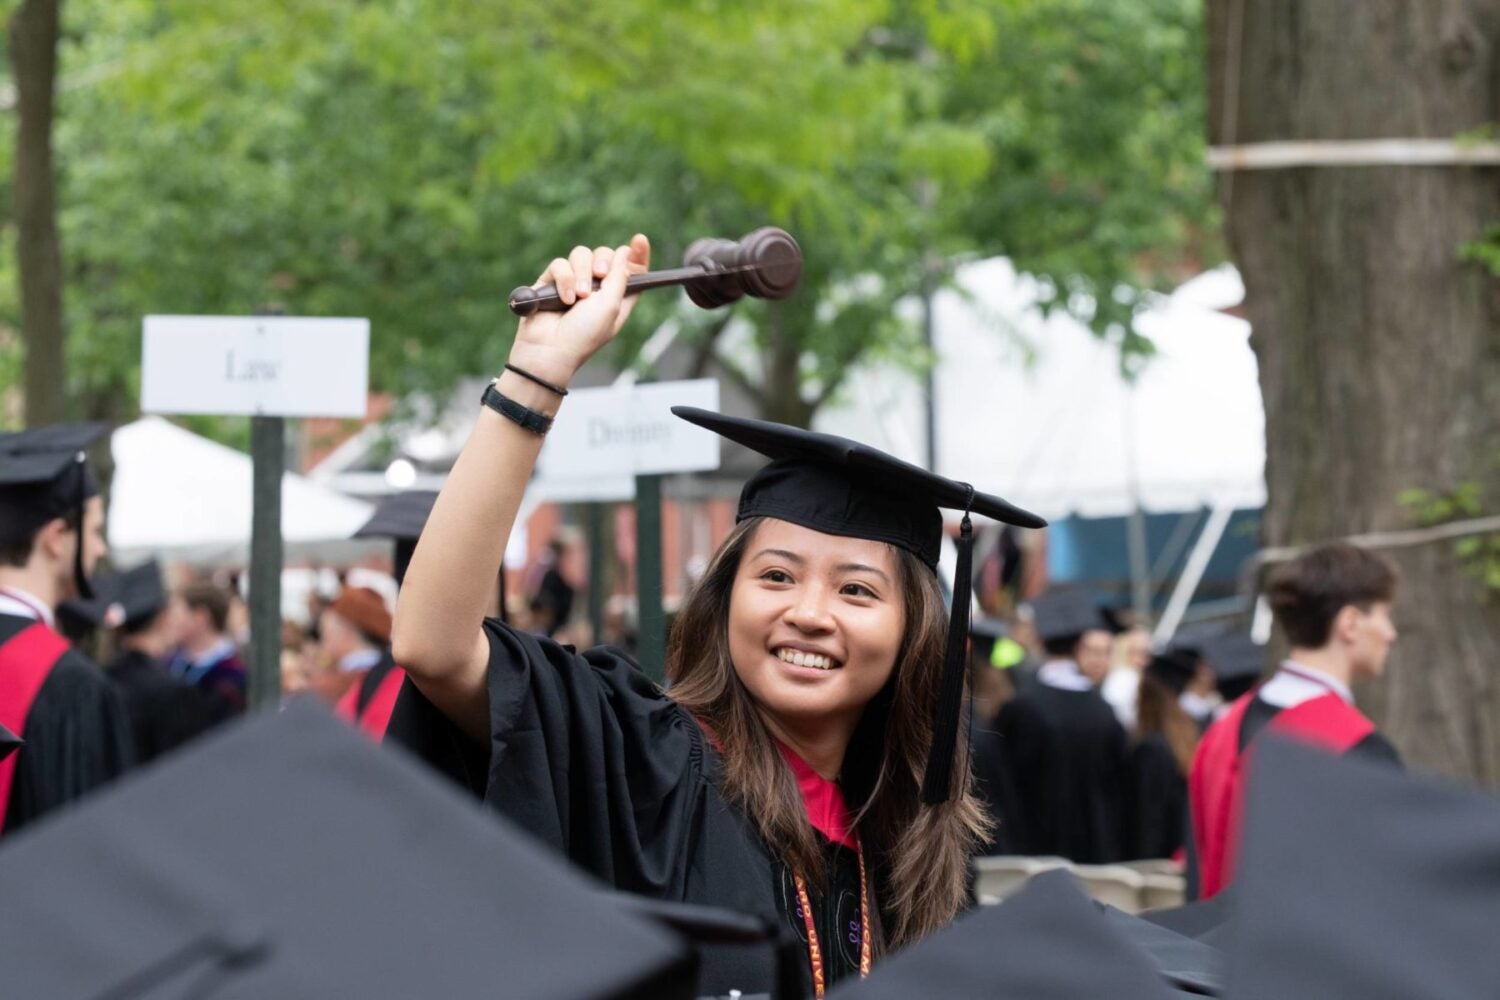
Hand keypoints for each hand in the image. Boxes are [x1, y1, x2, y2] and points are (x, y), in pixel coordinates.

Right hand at [507, 235, 650, 385]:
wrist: (549, 350)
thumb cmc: (584, 336)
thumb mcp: (611, 306)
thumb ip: (620, 276)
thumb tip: (624, 250)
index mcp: (617, 297)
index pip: (631, 269)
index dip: (637, 253)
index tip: (639, 240)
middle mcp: (597, 289)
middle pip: (604, 254)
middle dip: (603, 261)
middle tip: (600, 275)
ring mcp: (573, 284)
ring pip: (581, 255)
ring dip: (581, 274)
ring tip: (578, 298)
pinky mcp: (551, 283)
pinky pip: (559, 264)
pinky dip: (563, 280)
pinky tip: (563, 300)